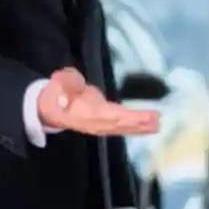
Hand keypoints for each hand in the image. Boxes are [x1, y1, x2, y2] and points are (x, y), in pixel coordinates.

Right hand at [36, 67, 158, 135]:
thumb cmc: (55, 94)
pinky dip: (137, 126)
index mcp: (82, 114)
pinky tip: (151, 124)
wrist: (50, 108)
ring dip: (140, 127)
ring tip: (157, 123)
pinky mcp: (106, 123)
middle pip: (117, 124)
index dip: (120, 117)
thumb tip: (70, 81)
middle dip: (136, 123)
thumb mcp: (58, 83)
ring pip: (122, 127)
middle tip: (156, 119)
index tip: (136, 117)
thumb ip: (66, 82)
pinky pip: (123, 126)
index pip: (104, 116)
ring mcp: (100, 125)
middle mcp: (94, 123)